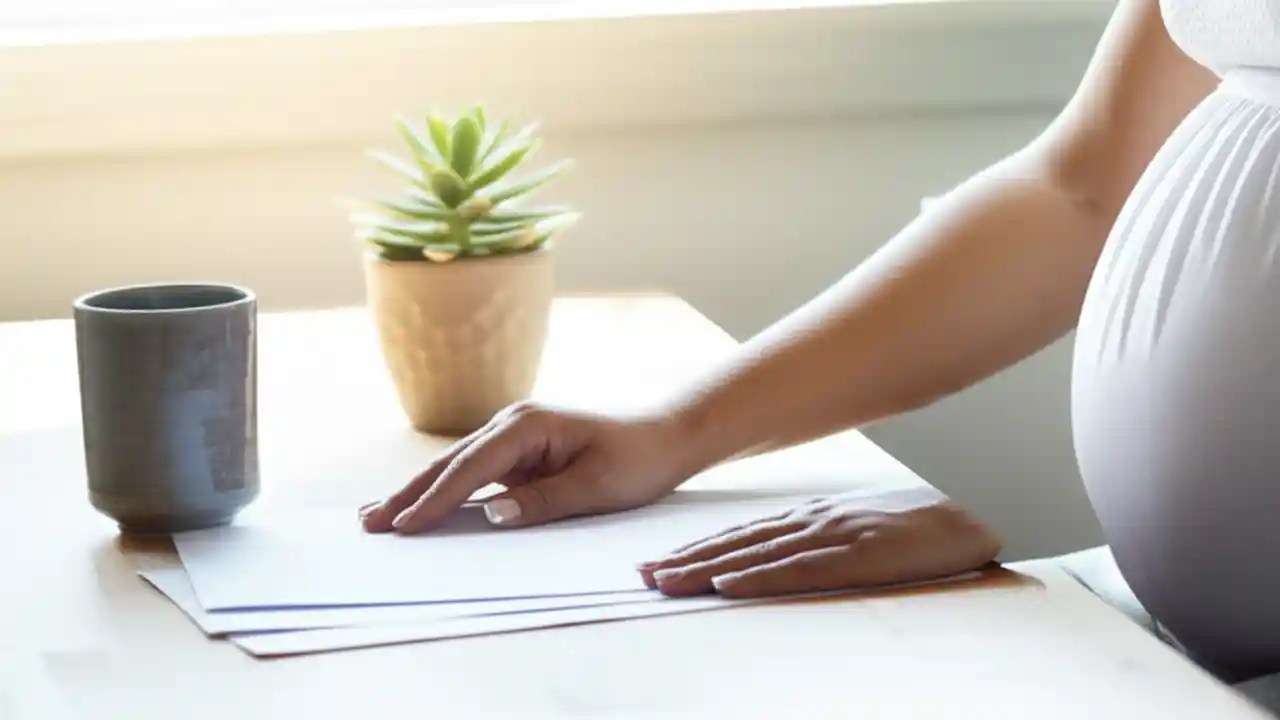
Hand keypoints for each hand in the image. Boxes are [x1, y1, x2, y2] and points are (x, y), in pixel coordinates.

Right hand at [359, 402, 690, 533]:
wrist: (664, 437)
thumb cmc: (636, 461)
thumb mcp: (596, 488)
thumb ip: (544, 502)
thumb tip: (493, 515)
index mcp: (528, 427)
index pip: (471, 469)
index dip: (437, 500)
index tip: (405, 527)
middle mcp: (512, 424)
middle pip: (451, 464)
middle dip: (408, 495)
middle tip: (368, 524)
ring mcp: (511, 436)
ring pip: (455, 468)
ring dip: (416, 492)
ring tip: (374, 516)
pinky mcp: (516, 452)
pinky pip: (471, 474)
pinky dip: (442, 491)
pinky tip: (417, 506)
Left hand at [638, 487, 1000, 597]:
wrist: (970, 523)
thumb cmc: (915, 530)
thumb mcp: (856, 530)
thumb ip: (818, 542)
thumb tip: (778, 559)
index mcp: (811, 517)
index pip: (741, 535)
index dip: (697, 548)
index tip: (659, 562)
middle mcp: (812, 522)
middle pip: (736, 543)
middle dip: (686, 560)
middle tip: (643, 575)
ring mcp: (833, 537)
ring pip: (756, 555)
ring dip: (707, 569)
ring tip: (667, 582)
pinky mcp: (858, 557)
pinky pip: (799, 570)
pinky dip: (760, 577)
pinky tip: (730, 583)